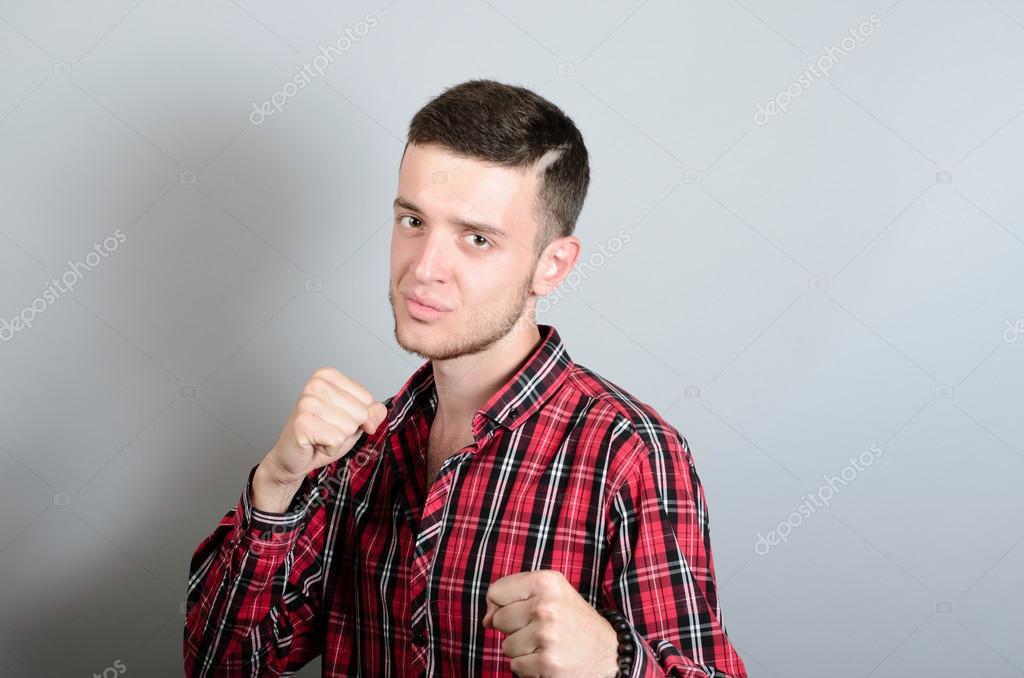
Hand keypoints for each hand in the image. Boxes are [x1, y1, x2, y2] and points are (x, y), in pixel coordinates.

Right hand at [260, 366, 387, 486]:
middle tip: (327, 429)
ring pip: (350, 427)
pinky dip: (330, 448)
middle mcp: (316, 384)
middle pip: (360, 412)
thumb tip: (378, 412)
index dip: (358, 417)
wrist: (293, 457)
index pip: (367, 398)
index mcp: (328, 376)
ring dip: (338, 439)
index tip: (338, 419)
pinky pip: (336, 440)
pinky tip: (316, 443)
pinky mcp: (302, 423)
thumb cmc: (321, 435)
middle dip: (348, 429)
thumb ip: (372, 413)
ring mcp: (307, 402)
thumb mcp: (354, 420)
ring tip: (321, 436)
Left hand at [482, 570, 618, 677]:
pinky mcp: (547, 663)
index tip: (519, 610)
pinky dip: (530, 667)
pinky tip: (550, 659)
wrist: (610, 653)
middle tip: (540, 629)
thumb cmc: (574, 621)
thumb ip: (515, 594)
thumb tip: (486, 619)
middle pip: (499, 620)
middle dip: (514, 628)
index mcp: (547, 582)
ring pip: (507, 646)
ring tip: (547, 645)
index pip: (496, 592)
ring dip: (523, 650)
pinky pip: (516, 666)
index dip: (501, 604)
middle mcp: (546, 606)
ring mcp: (546, 635)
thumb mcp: (552, 594)